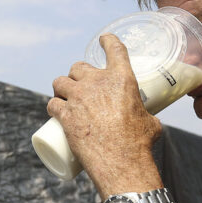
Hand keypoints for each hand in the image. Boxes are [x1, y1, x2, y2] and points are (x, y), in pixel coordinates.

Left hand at [47, 34, 161, 195]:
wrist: (121, 162)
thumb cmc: (139, 143)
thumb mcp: (149, 122)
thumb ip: (147, 116)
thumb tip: (149, 120)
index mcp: (122, 78)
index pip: (114, 49)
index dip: (107, 41)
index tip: (102, 40)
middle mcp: (97, 83)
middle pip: (78, 67)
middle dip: (78, 74)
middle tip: (81, 87)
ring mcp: (78, 97)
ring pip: (60, 81)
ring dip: (61, 87)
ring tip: (64, 97)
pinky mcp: (65, 114)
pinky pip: (52, 103)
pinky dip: (53, 106)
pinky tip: (54, 110)